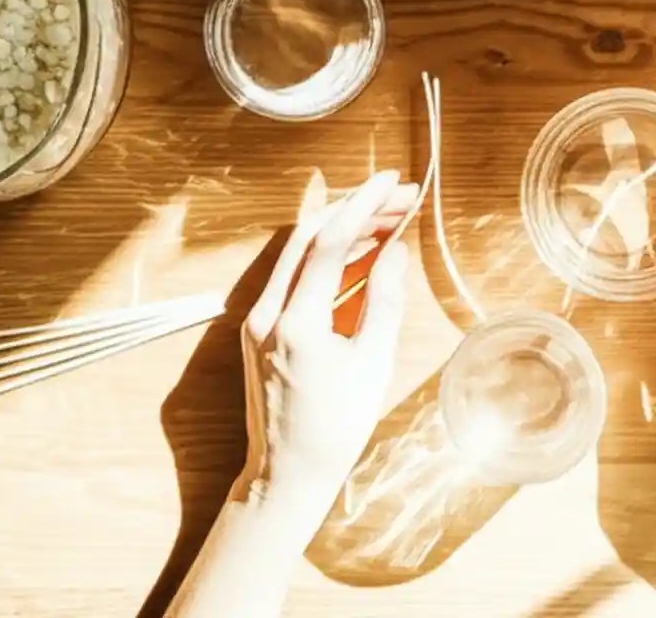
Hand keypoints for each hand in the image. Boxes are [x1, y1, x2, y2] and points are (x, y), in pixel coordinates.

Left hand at [239, 170, 418, 502]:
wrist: (288, 472)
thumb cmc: (335, 427)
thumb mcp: (372, 362)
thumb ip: (384, 300)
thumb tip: (395, 251)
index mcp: (295, 323)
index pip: (328, 242)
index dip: (363, 206)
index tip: (392, 183)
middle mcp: (267, 313)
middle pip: (310, 238)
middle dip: (355, 211)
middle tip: (398, 198)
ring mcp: (258, 320)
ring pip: (300, 255)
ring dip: (344, 234)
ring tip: (389, 223)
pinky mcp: (260, 329)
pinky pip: (295, 279)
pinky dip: (328, 262)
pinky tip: (362, 256)